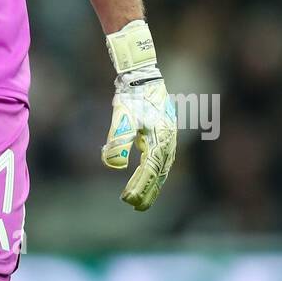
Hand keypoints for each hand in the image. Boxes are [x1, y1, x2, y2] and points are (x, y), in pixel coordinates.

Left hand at [101, 20, 176, 210]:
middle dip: (147, 190)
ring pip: (161, 167)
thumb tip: (113, 165)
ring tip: (140, 197)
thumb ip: (118, 140)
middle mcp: (168, 140)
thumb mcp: (122, 116)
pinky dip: (153, 172)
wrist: (141, 74)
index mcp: (161, 138)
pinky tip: (144, 176)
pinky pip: (159, 159)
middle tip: (134, 205)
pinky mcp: (162, 134)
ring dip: (151, 183)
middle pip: (158, 172)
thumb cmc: (131, 94)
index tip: (127, 199)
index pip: (150, 170)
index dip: (139, 186)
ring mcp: (167, 137)